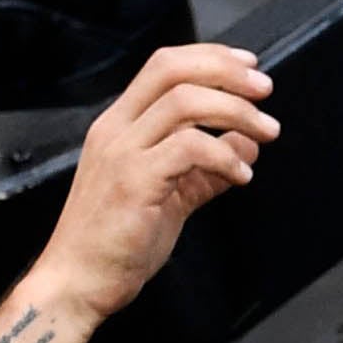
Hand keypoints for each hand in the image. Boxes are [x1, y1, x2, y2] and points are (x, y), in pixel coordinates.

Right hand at [30, 45, 277, 326]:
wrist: (76, 285)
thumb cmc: (115, 244)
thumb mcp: (168, 196)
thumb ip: (206, 169)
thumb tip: (247, 145)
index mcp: (119, 126)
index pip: (164, 66)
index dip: (211, 58)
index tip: (249, 67)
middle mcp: (116, 131)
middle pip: (173, 71)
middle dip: (227, 72)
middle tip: (266, 91)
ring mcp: (122, 154)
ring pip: (185, 102)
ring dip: (236, 112)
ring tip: (266, 133)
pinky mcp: (133, 183)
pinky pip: (188, 148)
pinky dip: (225, 155)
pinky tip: (242, 175)